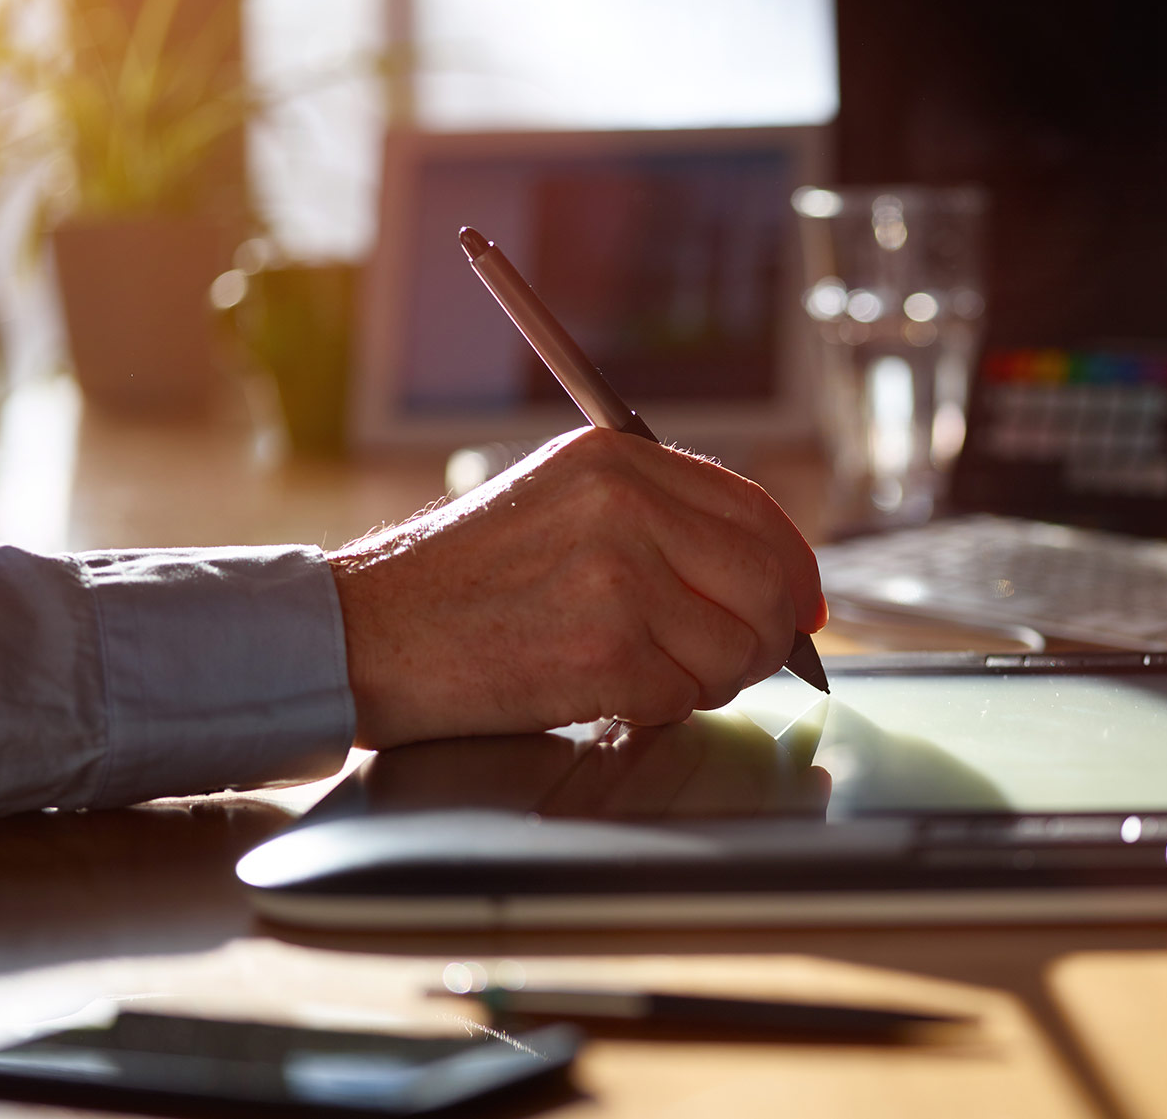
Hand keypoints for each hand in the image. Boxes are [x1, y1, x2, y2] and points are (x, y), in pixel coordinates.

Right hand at [327, 427, 826, 748]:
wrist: (363, 631)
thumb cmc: (456, 580)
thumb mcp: (558, 502)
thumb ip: (656, 518)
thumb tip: (767, 571)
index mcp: (618, 457)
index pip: (754, 510)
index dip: (793, 564)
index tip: (802, 603)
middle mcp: (626, 505)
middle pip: (768, 579)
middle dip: (771, 633)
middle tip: (744, 660)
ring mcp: (619, 577)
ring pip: (737, 647)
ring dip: (710, 680)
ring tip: (650, 675)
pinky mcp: (605, 651)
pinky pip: (684, 696)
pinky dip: (657, 710)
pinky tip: (606, 692)